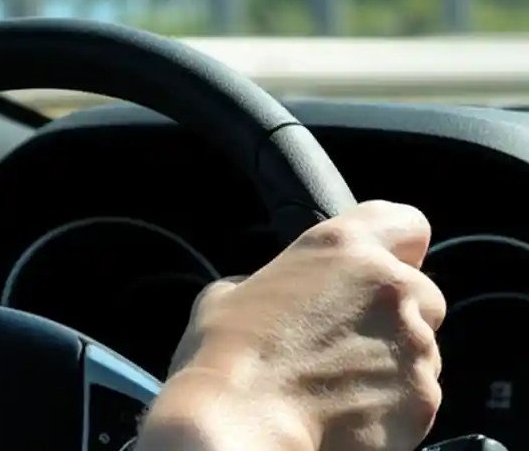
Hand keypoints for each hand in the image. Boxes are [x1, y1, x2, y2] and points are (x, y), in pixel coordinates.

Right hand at [142, 201, 444, 450]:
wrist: (242, 427)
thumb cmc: (227, 360)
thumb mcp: (229, 295)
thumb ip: (271, 283)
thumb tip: (275, 297)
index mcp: (342, 248)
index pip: (406, 223)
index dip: (396, 248)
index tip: (380, 268)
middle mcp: (390, 289)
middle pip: (421, 295)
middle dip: (392, 316)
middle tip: (344, 339)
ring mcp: (413, 346)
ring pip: (419, 350)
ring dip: (389, 362)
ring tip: (335, 383)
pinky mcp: (423, 399)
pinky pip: (416, 396)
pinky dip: (390, 404)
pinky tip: (344, 411)